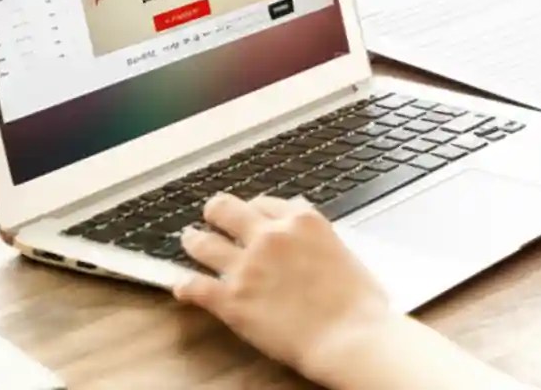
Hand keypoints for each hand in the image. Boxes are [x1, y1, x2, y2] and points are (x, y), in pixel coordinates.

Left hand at [175, 194, 393, 385]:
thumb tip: (310, 235)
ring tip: (189, 240)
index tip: (250, 215)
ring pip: (202, 243)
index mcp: (301, 221)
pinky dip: (184, 286)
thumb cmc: (359, 303)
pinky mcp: (231, 300)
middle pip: (226, 209)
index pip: (264, 203)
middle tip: (212, 216)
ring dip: (193, 241)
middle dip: (216, 211)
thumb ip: (319, 237)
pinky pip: (194, 286)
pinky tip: (180, 286)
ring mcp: (247, 267)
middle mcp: (270, 236)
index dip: (254, 210)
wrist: (350, 336)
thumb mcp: (345, 251)